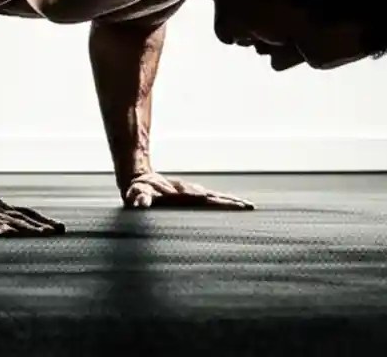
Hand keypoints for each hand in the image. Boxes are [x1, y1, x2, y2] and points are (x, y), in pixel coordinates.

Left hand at [122, 172, 254, 209]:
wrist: (141, 178)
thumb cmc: (139, 190)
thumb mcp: (138, 194)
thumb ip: (140, 199)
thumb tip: (141, 203)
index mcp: (181, 194)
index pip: (201, 198)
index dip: (215, 201)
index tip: (232, 205)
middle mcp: (190, 192)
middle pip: (214, 198)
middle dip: (230, 202)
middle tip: (248, 207)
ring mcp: (193, 193)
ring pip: (216, 197)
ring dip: (232, 202)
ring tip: (249, 207)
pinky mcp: (194, 196)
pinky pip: (213, 199)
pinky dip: (226, 202)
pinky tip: (238, 205)